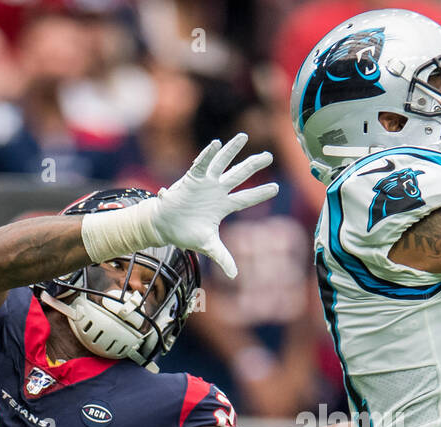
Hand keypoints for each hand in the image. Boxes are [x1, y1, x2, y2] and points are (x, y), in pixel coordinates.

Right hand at [152, 132, 279, 277]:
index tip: (276, 188)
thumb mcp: (208, 245)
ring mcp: (205, 183)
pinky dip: (208, 155)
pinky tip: (217, 144)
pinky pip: (201, 164)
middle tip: (269, 156)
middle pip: (239, 175)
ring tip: (244, 136)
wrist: (164, 226)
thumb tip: (235, 275)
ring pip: (222, 164)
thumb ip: (223, 257)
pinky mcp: (191, 178)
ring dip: (232, 150)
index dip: (260, 193)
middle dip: (254, 165)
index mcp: (223, 206)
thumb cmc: (186, 233)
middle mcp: (217, 191)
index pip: (246, 198)